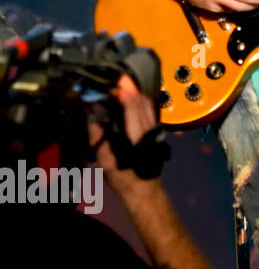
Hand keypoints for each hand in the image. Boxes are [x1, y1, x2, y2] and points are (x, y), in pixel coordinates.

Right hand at [89, 75, 160, 191]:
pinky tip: (132, 97)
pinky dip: (140, 101)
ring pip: (148, 106)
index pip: (134, 111)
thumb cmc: (123, 177)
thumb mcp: (105, 161)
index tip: (120, 82)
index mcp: (138, 139)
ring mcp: (156, 131)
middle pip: (142, 105)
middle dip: (131, 90)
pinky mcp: (157, 131)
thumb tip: (91, 116)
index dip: (128, 95)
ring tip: (123, 84)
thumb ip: (98, 138)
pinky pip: (150, 111)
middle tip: (118, 79)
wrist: (145, 190)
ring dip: (136, 94)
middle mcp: (150, 132)